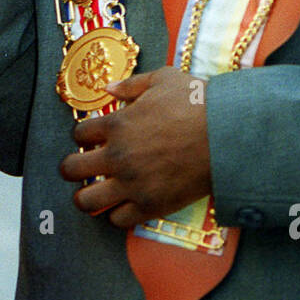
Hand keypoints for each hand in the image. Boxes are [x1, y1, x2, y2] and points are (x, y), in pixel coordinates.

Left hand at [59, 67, 211, 228]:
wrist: (228, 135)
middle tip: (84, 168)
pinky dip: (118, 215)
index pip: (78, 134)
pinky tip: (125, 205)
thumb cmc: (199, 104)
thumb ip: (132, 84)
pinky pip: (118, 220)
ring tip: (94, 193)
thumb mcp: (165, 79)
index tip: (93, 138)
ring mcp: (131, 184)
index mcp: (117, 124)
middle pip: (71, 170)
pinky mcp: (150, 205)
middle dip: (73, 168)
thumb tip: (109, 88)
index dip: (84, 135)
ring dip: (86, 197)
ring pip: (86, 202)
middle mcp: (117, 156)